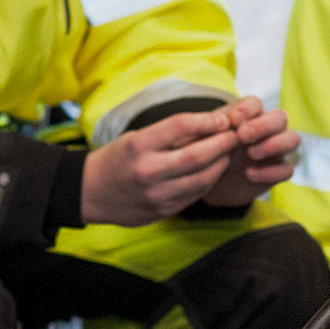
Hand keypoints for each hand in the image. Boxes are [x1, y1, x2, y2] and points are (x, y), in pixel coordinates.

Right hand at [81, 111, 239, 226]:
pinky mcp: (163, 210)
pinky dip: (210, 180)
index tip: (223, 118)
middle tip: (237, 134)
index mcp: (139, 145)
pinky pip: (195, 194)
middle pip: (198, 155)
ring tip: (229, 152)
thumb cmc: (118, 158)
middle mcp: (148, 170)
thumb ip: (170, 134)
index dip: (208, 120)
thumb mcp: (137, 138)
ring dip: (222, 163)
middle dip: (224, 143)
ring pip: (203, 178)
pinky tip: (215, 170)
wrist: (91, 192)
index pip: (181, 125)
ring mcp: (156, 194)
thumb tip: (212, 122)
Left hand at [201, 97, 301, 208]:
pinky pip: (288, 169)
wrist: (208, 181)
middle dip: (263, 125)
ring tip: (251, 154)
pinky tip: (250, 174)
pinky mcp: (278, 171)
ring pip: (293, 139)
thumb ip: (214, 126)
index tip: (232, 120)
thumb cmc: (208, 152)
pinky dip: (271, 172)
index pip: (256, 103)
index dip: (247, 109)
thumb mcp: (205, 137)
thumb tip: (225, 120)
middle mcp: (268, 129)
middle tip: (243, 136)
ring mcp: (277, 150)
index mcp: (248, 116)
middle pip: (280, 117)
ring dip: (274, 144)